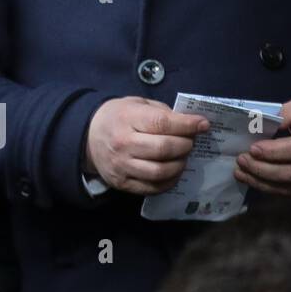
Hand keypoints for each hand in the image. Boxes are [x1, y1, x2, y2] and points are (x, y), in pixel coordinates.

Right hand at [85, 96, 208, 194]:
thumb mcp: (135, 104)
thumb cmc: (117, 117)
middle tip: (190, 142)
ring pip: (161, 171)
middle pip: (164, 149)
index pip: (162, 123)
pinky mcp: (122, 183)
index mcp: (125, 118)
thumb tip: (191, 124)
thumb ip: (161, 112)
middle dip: (185, 145)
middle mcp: (122, 143)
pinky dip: (169, 180)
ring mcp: (121, 166)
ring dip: (179, 164)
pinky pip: (153, 187)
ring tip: (181, 157)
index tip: (203, 124)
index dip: (187, 124)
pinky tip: (172, 170)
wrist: (87, 137)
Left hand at [236, 97, 290, 196]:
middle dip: (261, 168)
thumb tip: (261, 122)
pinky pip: (287, 192)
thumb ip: (284, 114)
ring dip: (260, 181)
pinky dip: (267, 188)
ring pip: (287, 187)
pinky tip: (250, 179)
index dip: (274, 151)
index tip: (253, 148)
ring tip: (239, 171)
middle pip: (290, 173)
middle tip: (240, 159)